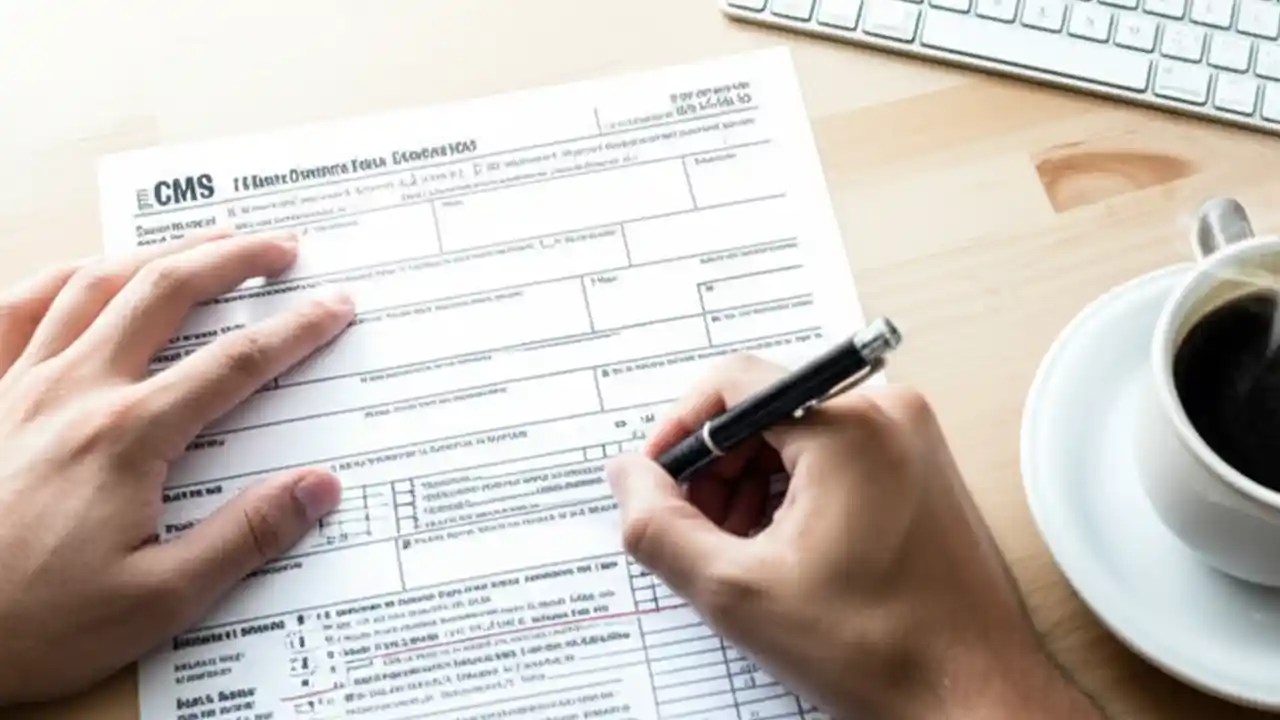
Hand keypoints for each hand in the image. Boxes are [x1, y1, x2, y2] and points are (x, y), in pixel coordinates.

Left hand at [0, 232, 352, 703]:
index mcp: (128, 437)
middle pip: (167, 293)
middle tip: (282, 246)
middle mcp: (75, 392)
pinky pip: (17, 309)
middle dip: (233, 258)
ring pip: (96, 284)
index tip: (335, 306)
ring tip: (205, 239)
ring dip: (159, 251)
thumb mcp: (159, 600)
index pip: (236, 363)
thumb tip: (318, 487)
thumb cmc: (36, 625)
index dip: (296, 328)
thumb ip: (245, 537)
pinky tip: (87, 271)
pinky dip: (58, 277)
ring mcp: (19, 385)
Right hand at [606, 355, 1104, 718]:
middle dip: (715, 468)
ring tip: (739, 550)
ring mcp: (910, 441)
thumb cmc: (884, 650)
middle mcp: (888, 415)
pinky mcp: (917, 470)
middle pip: (764, 410)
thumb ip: (661, 529)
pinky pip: (833, 458)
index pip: (732, 383)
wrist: (975, 697)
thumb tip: (629, 479)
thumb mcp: (738, 593)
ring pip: (796, 436)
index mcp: (849, 427)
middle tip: (695, 529)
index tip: (659, 480)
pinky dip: (793, 495)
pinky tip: (781, 551)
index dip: (678, 431)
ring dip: (750, 485)